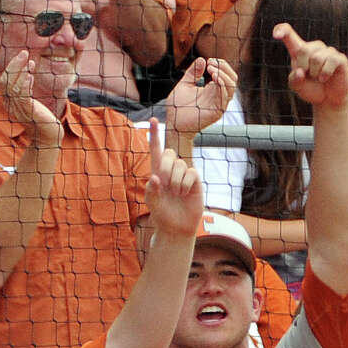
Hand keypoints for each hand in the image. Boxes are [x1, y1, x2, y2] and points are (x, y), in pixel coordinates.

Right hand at [0, 50, 63, 147]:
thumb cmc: (41, 117)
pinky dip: (25, 84)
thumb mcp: (31, 99)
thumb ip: (26, 86)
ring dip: (22, 72)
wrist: (47, 135)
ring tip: (31, 63)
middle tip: (25, 53)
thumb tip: (27, 68)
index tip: (23, 55)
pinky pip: (22, 96)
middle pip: (6, 81)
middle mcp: (11, 105)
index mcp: (10, 102)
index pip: (4, 80)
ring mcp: (18, 109)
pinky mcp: (28, 112)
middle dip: (15, 65)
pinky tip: (30, 76)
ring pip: (13, 87)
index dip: (12, 66)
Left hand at [144, 117, 203, 239]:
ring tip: (176, 194)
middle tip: (164, 183)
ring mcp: (183, 175)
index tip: (153, 120)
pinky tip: (184, 193)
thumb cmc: (162, 216)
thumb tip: (155, 177)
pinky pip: (191, 173)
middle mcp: (170, 171)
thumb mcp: (153, 205)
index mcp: (157, 173)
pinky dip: (186, 184)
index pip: (156, 151)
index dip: (155, 136)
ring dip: (175, 180)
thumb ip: (152, 191)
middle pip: (169, 154)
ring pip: (180, 164)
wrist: (177, 228)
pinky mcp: (195, 181)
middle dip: (165, 166)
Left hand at [163, 57, 236, 135]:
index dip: (221, 65)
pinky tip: (214, 79)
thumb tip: (202, 59)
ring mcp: (219, 104)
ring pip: (231, 87)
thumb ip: (192, 73)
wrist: (173, 124)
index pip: (225, 74)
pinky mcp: (217, 112)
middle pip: (232, 78)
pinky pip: (225, 97)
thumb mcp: (184, 85)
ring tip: (212, 70)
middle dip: (224, 68)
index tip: (209, 60)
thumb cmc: (177, 107)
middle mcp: (218, 96)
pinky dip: (222, 86)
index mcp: (212, 89)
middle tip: (211, 63)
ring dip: (223, 75)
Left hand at [274, 23, 347, 109]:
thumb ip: (294, 80)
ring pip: (316, 58)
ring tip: (318, 78)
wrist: (328, 98)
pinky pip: (330, 61)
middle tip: (308, 76)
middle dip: (303, 67)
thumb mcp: (297, 86)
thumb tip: (300, 72)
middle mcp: (314, 48)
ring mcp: (328, 51)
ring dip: (315, 73)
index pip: (289, 36)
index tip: (276, 33)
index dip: (283, 31)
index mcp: (299, 51)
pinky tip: (324, 78)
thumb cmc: (311, 88)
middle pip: (303, 50)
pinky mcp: (339, 58)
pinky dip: (325, 74)